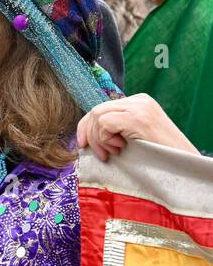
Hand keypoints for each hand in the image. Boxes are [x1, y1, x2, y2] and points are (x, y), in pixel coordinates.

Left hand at [76, 93, 198, 161]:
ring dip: (97, 140)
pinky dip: (104, 139)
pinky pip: (104, 123)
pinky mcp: (138, 117)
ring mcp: (139, 107)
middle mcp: (139, 100)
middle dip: (89, 134)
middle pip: (96, 110)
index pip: (102, 108)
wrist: (183, 165)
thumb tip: (86, 133)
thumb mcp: (134, 136)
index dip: (86, 126)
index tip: (83, 144)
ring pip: (97, 116)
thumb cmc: (157, 156)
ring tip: (112, 153)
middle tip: (99, 154)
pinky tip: (120, 148)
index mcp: (138, 102)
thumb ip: (116, 128)